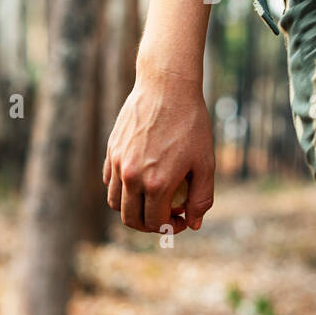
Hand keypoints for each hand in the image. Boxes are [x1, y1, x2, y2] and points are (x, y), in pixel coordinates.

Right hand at [103, 66, 214, 233]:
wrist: (167, 86)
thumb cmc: (191, 123)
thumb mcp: (206, 163)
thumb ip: (201, 198)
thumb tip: (193, 223)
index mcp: (157, 184)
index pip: (155, 223)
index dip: (170, 227)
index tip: (180, 219)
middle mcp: (132, 176)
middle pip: (131, 219)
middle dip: (149, 225)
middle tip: (165, 216)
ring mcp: (118, 162)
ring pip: (116, 203)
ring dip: (132, 209)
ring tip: (151, 200)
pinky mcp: (112, 149)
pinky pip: (109, 181)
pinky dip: (121, 189)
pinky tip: (139, 180)